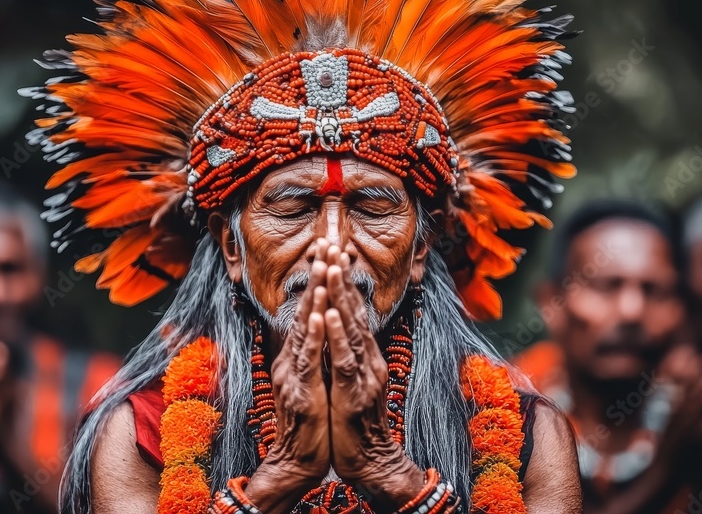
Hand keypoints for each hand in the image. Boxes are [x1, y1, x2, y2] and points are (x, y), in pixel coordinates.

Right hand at [244, 243, 331, 511]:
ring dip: (315, 298)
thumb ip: (312, 352)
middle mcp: (293, 358)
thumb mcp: (312, 379)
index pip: (311, 309)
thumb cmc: (311, 420)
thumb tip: (321, 325)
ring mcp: (294, 375)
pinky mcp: (301, 393)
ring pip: (305, 330)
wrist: (299, 460)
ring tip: (323, 269)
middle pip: (306, 310)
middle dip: (317, 276)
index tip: (329, 247)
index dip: (320, 278)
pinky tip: (320, 316)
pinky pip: (309, 360)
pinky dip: (314, 336)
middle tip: (325, 242)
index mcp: (298, 354)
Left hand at [323, 243, 423, 507]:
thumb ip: (346, 354)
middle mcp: (368, 357)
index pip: (354, 309)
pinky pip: (344, 358)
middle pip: (354, 309)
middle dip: (342, 274)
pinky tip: (330, 313)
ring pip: (352, 327)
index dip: (344, 279)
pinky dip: (338, 334)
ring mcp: (364, 373)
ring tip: (332, 264)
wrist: (371, 461)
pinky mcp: (354, 392)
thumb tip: (336, 327)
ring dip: (342, 295)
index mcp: (364, 354)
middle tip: (333, 240)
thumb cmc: (356, 422)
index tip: (335, 247)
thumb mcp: (351, 381)